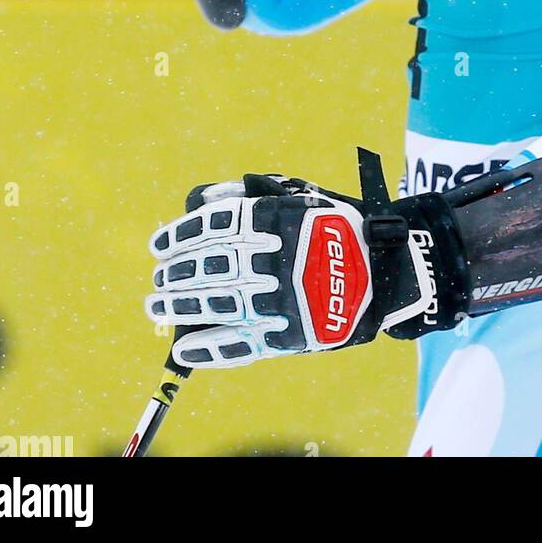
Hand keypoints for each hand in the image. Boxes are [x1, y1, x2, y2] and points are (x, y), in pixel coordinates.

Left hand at [145, 154, 465, 368]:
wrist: (385, 268)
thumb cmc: (336, 226)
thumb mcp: (299, 196)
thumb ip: (251, 193)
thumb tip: (205, 197)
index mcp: (273, 221)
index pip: (212, 228)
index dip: (180, 237)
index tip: (158, 245)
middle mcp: (271, 258)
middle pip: (208, 267)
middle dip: (175, 275)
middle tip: (157, 280)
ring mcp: (278, 299)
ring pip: (216, 305)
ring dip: (179, 307)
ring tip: (156, 306)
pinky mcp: (288, 334)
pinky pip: (241, 345)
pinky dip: (210, 348)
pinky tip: (186, 347)